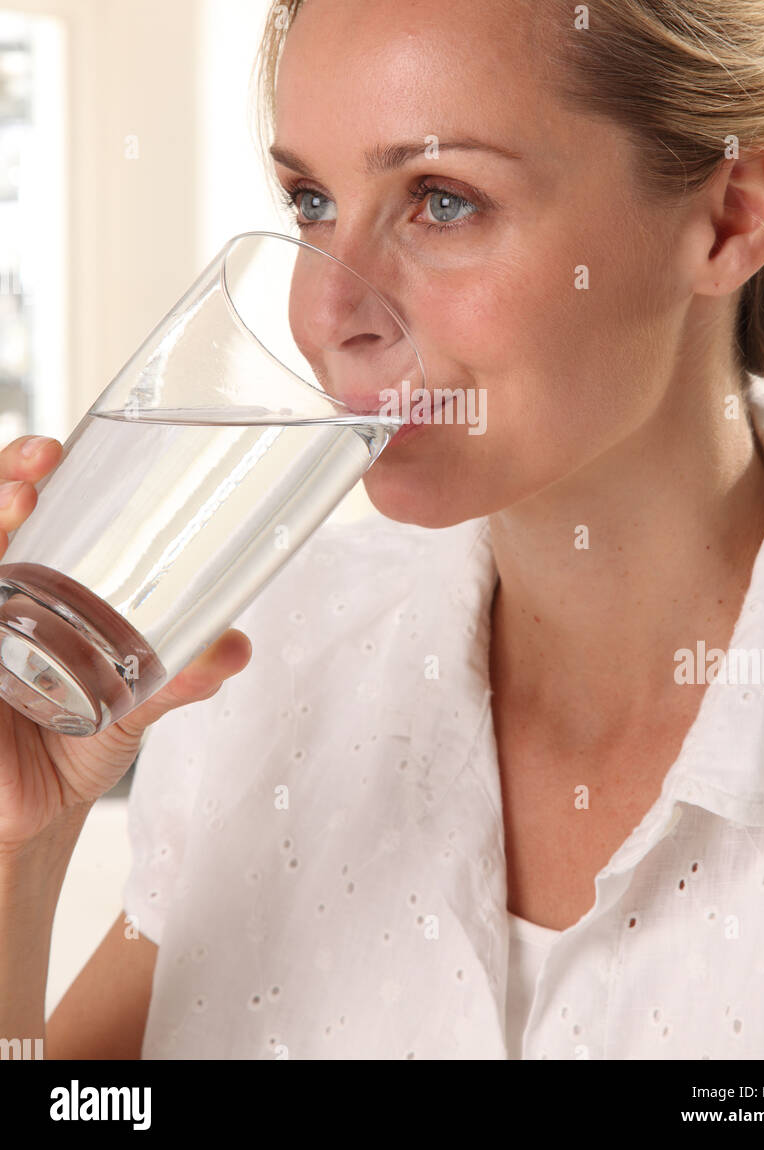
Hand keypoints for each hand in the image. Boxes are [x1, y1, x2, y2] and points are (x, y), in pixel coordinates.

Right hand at [0, 434, 251, 852]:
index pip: (14, 504)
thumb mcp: (132, 702)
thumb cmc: (73, 742)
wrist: (36, 817)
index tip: (54, 452)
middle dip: (0, 482)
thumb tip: (234, 646)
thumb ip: (179, 674)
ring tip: (17, 507)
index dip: (20, 468)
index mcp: (25, 580)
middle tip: (35, 478)